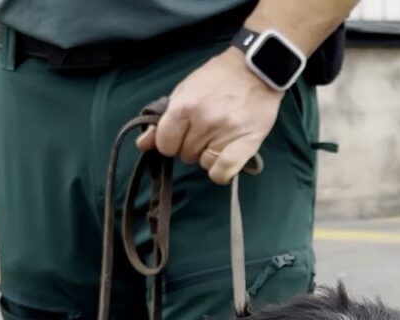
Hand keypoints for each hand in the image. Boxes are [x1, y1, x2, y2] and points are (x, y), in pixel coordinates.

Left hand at [137, 48, 283, 183]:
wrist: (257, 68)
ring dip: (208, 155)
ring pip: (204, 163)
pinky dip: (220, 172)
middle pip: (185, 154)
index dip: (170, 142)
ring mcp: (226, 133)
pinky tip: (222, 162)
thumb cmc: (218, 78)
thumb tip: (143, 144)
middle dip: (191, 146)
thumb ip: (163, 119)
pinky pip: (224, 171)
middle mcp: (204, 121)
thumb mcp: (184, 91)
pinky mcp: (247, 143)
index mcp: (185, 106)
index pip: (165, 144)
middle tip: (205, 129)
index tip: (180, 134)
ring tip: (220, 137)